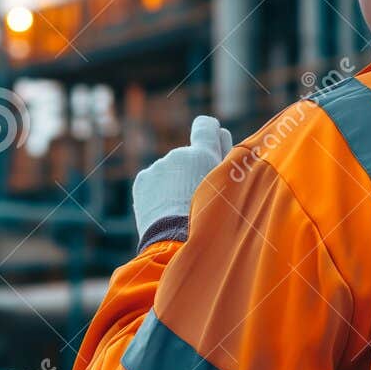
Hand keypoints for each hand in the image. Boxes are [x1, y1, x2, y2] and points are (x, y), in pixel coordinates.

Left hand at [132, 115, 233, 244]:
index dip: (210, 130)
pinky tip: (166, 211)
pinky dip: (160, 192)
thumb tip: (219, 132)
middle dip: (193, 169)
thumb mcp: (228, 187)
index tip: (212, 133)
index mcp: (202, 153)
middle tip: (198, 196)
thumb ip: (225, 157)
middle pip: (188, 156)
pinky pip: (155, 181)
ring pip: (171, 171)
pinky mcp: (142, 180)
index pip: (205, 126)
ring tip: (181, 210)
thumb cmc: (210, 217)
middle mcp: (178, 154)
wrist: (174, 242)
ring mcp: (157, 167)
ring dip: (176, 184)